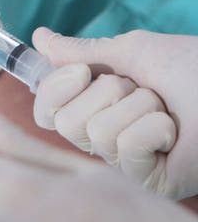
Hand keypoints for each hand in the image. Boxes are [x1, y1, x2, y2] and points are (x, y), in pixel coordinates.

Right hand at [32, 28, 197, 198]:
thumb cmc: (194, 68)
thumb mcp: (130, 52)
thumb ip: (81, 52)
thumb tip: (40, 38)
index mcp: (98, 108)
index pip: (47, 111)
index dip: (55, 89)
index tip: (82, 73)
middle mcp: (107, 139)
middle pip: (65, 122)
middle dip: (108, 92)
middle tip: (144, 91)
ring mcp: (128, 164)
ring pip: (96, 133)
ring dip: (139, 106)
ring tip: (167, 110)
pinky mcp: (149, 182)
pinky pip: (125, 148)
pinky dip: (153, 127)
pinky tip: (175, 134)